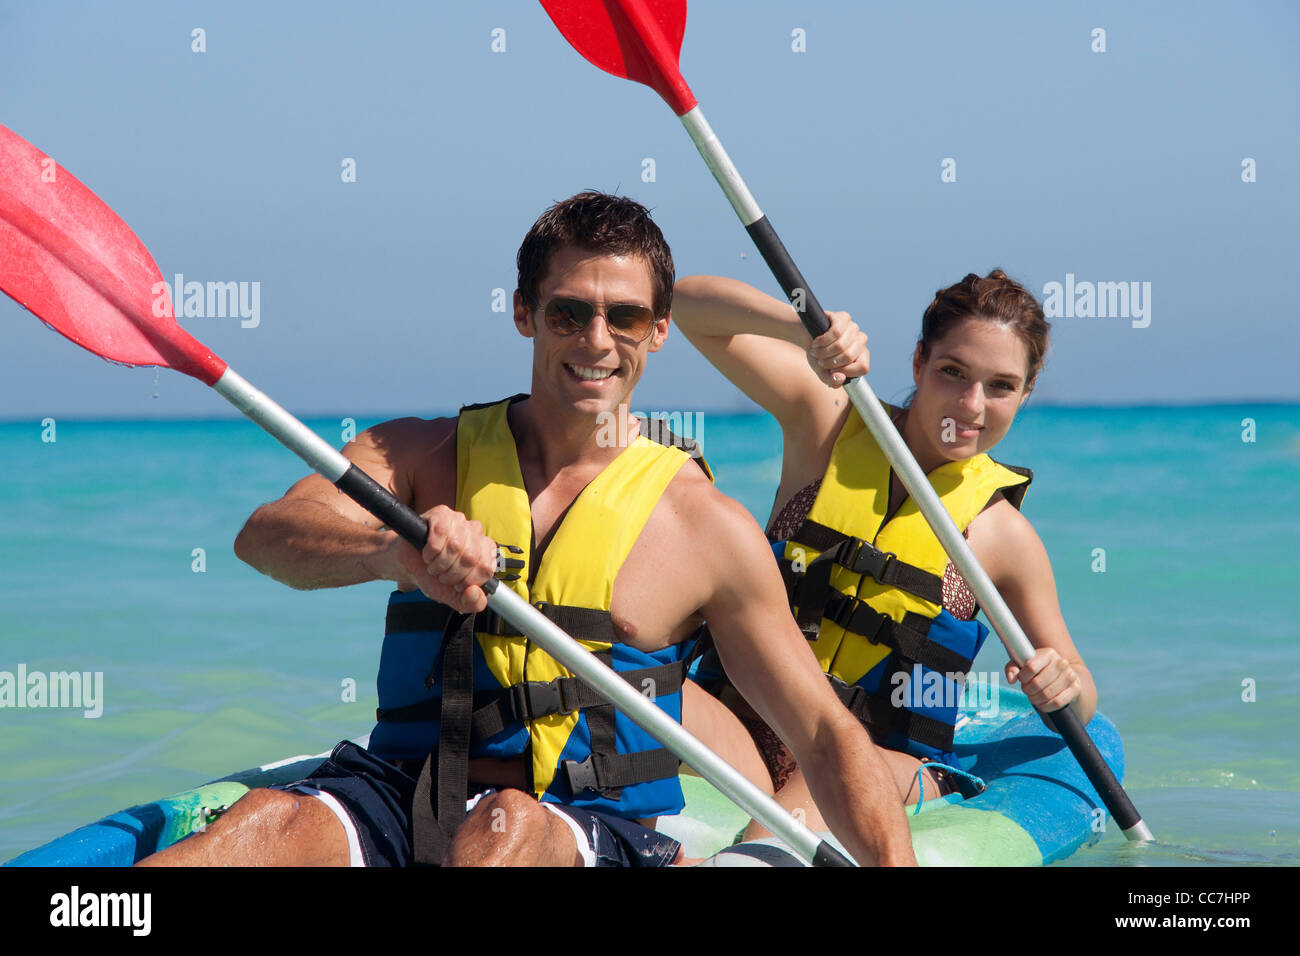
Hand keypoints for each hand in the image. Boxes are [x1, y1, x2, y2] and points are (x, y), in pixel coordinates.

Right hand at [384, 505, 498, 613]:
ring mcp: (460, 521)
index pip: (486, 568)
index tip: (456, 584)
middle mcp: (476, 533)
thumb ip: (471, 603)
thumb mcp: (454, 597)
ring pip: (456, 545)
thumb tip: (476, 593)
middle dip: (451, 574)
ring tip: (433, 565)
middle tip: (441, 574)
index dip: (467, 581)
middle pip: (471, 557)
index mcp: (485, 552)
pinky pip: (440, 533)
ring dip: (439, 563)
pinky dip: (430, 550)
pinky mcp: (442, 513)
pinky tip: (427, 553)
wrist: (408, 565)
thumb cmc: (434, 577)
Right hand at [806, 310, 867, 386]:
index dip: (846, 372)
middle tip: (820, 361)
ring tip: (816, 352)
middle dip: (829, 362)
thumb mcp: (823, 372)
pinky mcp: (843, 318)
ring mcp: (853, 328)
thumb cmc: (818, 356)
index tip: (833, 371)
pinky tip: (816, 343)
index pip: (863, 367)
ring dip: (823, 352)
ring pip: (841, 345)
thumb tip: (841, 378)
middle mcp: (860, 341)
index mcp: (861, 356)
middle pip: (849, 356)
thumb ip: (832, 381)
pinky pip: (835, 332)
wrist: (806, 337)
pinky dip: (822, 341)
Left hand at [1005, 648, 1081, 715]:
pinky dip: (1046, 706)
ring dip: (1035, 699)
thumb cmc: (1038, 669)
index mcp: (1048, 653)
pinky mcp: (1075, 688)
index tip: (1022, 679)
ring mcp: (1070, 675)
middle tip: (1026, 691)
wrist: (1062, 675)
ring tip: (1033, 697)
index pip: (1030, 667)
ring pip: (1046, 694)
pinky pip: (1058, 702)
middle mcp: (1061, 662)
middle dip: (1027, 690)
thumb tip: (1011, 679)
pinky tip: (1042, 704)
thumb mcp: (1022, 664)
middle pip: (1037, 683)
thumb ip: (1012, 668)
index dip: (1022, 677)